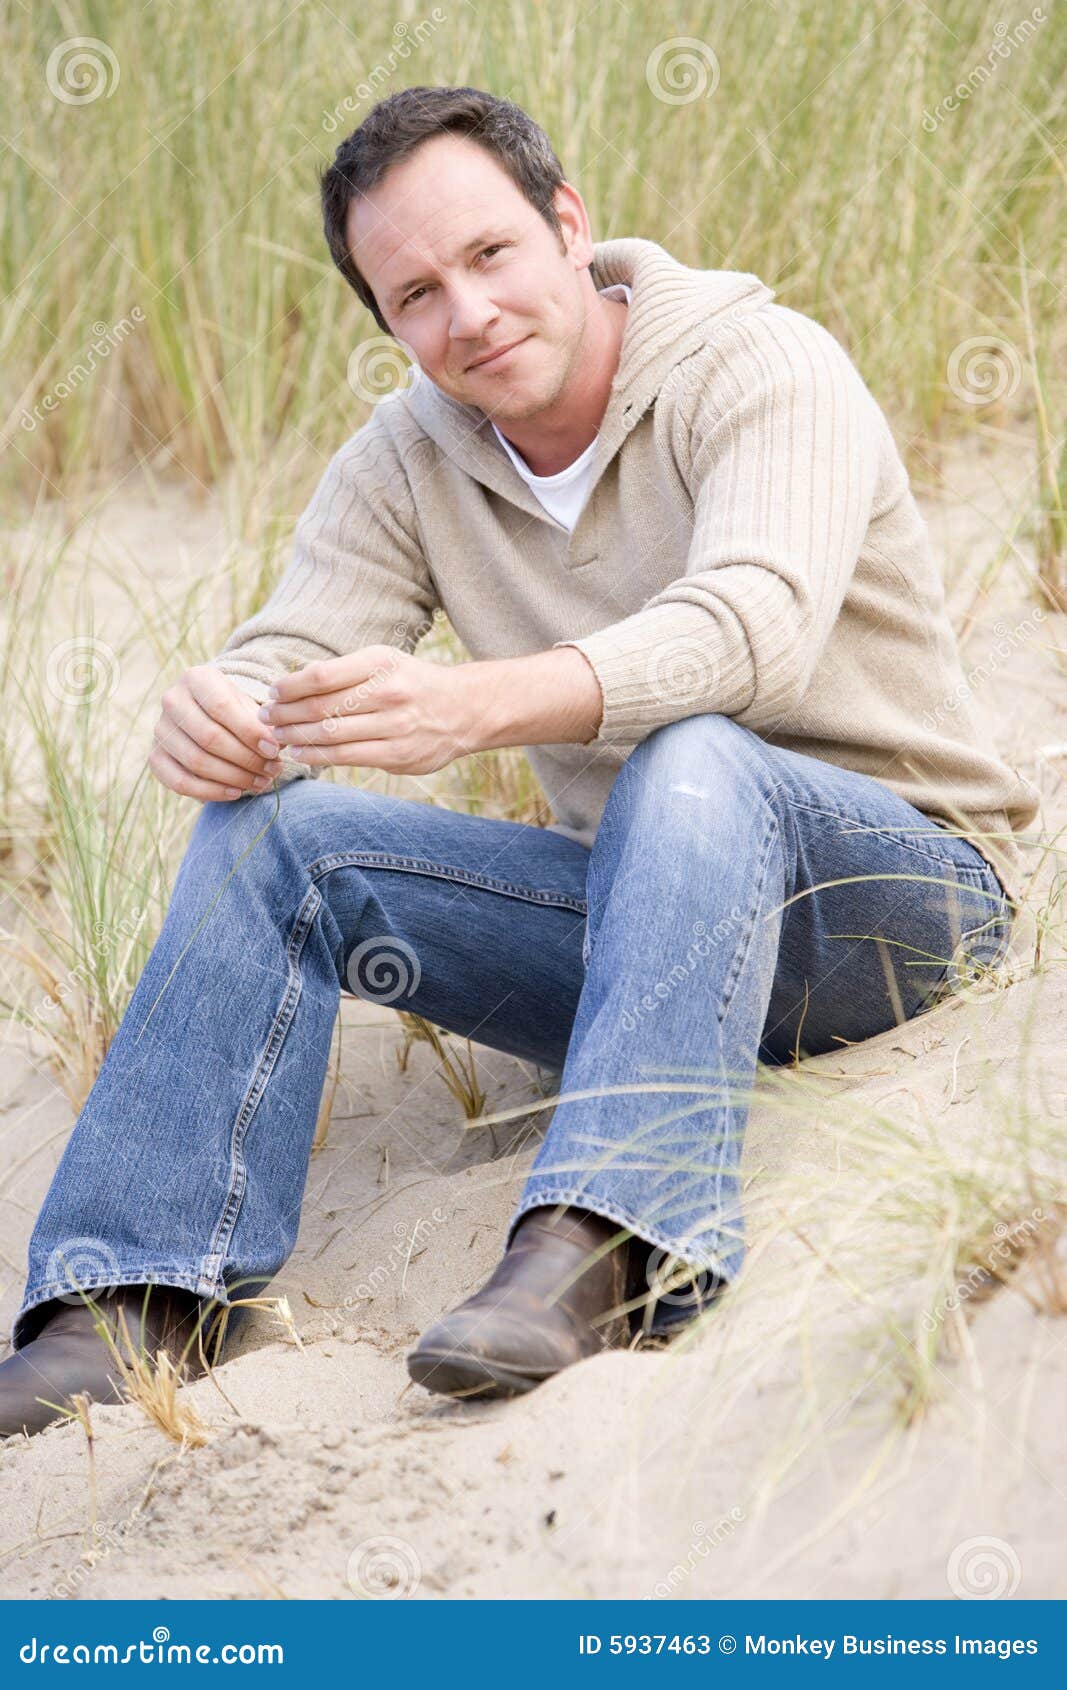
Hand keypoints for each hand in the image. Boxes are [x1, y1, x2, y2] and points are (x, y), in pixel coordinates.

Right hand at [149, 666, 283, 800]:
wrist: (205, 714)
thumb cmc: (235, 710)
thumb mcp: (249, 706)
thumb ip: (262, 723)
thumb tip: (275, 746)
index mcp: (195, 679)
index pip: (221, 706)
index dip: (250, 732)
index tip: (274, 750)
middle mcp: (172, 701)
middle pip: (209, 737)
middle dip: (246, 759)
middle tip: (272, 770)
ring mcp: (160, 730)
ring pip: (197, 761)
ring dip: (234, 777)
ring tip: (261, 782)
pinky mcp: (156, 757)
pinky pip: (180, 782)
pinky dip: (210, 791)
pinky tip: (236, 792)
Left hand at [257, 645, 474, 774]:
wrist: (463, 710)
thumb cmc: (411, 683)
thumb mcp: (383, 662)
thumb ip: (344, 671)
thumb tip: (293, 684)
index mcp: (380, 663)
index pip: (320, 676)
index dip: (288, 687)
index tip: (272, 693)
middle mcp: (388, 693)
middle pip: (321, 707)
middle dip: (285, 715)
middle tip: (266, 718)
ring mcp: (395, 726)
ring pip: (330, 734)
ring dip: (296, 738)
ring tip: (278, 738)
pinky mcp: (398, 755)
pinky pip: (346, 758)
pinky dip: (317, 757)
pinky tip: (301, 754)